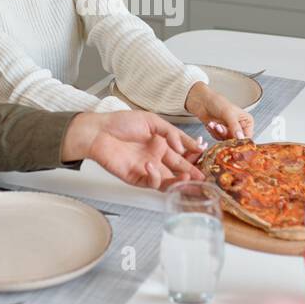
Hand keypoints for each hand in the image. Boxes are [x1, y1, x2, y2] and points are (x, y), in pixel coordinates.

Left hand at [62, 110, 203, 189]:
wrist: (99, 131)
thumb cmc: (121, 123)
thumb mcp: (152, 121)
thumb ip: (171, 133)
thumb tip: (186, 147)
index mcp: (162, 144)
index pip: (183, 153)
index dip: (194, 157)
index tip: (206, 158)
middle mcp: (157, 158)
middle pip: (179, 169)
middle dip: (192, 174)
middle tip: (203, 177)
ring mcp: (148, 169)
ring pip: (169, 181)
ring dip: (179, 180)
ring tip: (187, 175)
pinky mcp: (137, 178)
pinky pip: (152, 182)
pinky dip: (155, 176)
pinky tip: (151, 164)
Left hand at [185, 82, 254, 141]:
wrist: (203, 101)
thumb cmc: (217, 103)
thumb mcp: (228, 114)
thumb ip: (235, 127)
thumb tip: (241, 138)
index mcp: (247, 121)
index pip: (247, 136)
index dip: (239, 139)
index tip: (231, 137)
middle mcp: (240, 127)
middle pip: (235, 140)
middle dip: (225, 133)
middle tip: (219, 126)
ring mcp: (230, 130)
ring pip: (226, 140)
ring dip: (218, 132)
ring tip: (215, 123)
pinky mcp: (221, 133)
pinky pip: (218, 139)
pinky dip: (213, 132)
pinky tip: (211, 124)